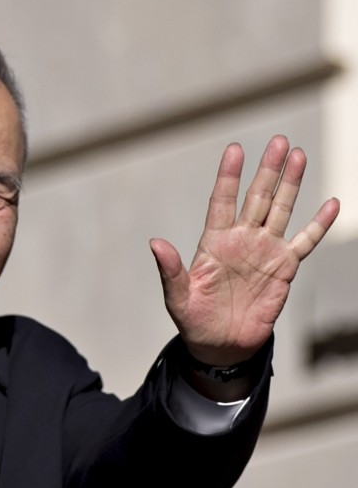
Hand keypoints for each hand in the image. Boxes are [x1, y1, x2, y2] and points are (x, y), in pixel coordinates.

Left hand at [150, 135, 339, 367]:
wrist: (221, 346)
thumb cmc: (195, 320)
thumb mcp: (178, 297)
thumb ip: (171, 270)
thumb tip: (155, 243)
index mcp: (214, 243)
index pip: (223, 202)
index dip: (229, 177)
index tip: (235, 150)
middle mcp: (241, 240)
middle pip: (256, 198)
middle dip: (267, 170)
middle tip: (278, 141)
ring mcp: (264, 251)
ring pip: (280, 210)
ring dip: (290, 184)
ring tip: (298, 155)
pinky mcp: (284, 268)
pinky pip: (304, 242)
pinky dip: (318, 224)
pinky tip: (331, 204)